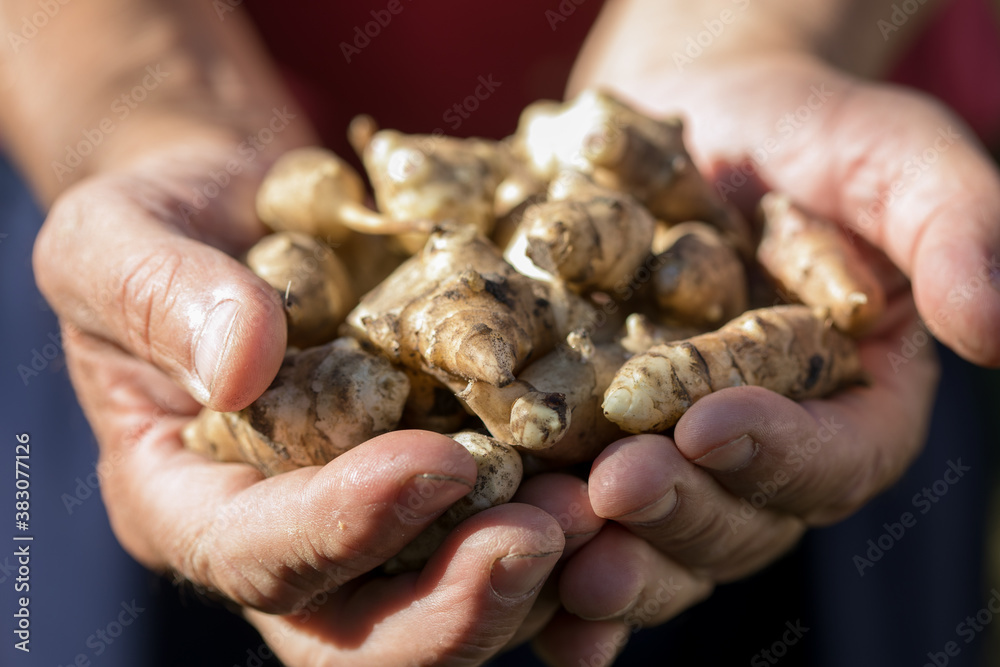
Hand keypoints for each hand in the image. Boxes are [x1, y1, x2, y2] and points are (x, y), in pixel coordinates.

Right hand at [35, 146, 571, 665]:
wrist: (246, 210)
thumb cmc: (162, 223)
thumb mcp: (119, 241)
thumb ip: (163, 298)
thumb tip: (242, 366)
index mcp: (187, 502)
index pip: (256, 556)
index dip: (343, 527)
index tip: (436, 463)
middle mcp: (283, 541)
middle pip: (363, 634)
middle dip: (456, 599)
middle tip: (547, 532)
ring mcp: (370, 523)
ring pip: (448, 608)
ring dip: (533, 583)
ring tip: (604, 512)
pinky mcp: (442, 488)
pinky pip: (505, 548)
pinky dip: (570, 552)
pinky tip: (631, 515)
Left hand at [535, 50, 998, 662]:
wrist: (698, 123)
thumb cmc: (808, 134)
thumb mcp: (894, 159)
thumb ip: (953, 230)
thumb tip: (996, 326)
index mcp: (851, 407)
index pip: (832, 457)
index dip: (777, 453)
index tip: (709, 424)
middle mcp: (767, 456)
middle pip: (738, 524)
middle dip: (678, 513)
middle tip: (614, 491)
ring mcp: (680, 463)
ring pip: (658, 543)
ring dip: (608, 556)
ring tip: (550, 539)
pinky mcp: (604, 450)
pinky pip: (585, 523)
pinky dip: (556, 558)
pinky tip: (518, 574)